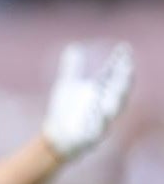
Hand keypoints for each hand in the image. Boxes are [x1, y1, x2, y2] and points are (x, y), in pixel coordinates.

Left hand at [42, 41, 133, 160]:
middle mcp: (106, 105)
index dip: (121, 62)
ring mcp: (101, 121)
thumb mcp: (66, 86)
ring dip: (118, 99)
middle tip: (127, 65)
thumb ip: (72, 68)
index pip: (116, 75)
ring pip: (114, 110)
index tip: (124, 48)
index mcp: (102, 92)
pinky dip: (102, 121)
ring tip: (119, 88)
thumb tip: (74, 47)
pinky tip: (102, 112)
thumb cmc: (65, 111)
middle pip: (120, 91)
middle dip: (125, 79)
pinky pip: (100, 129)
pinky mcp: (92, 136)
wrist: (54, 136)